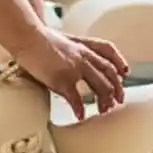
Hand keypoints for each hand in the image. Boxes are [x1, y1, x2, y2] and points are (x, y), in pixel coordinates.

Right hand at [13, 26, 129, 119]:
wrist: (28, 37)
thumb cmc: (39, 39)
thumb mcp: (64, 41)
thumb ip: (74, 52)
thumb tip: (75, 66)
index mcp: (84, 45)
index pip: (109, 51)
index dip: (119, 62)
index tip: (124, 73)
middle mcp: (85, 56)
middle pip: (109, 73)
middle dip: (116, 88)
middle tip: (117, 100)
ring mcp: (76, 68)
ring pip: (100, 86)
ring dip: (104, 100)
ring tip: (103, 110)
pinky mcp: (64, 79)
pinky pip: (77, 98)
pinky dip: (80, 108)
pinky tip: (80, 115)